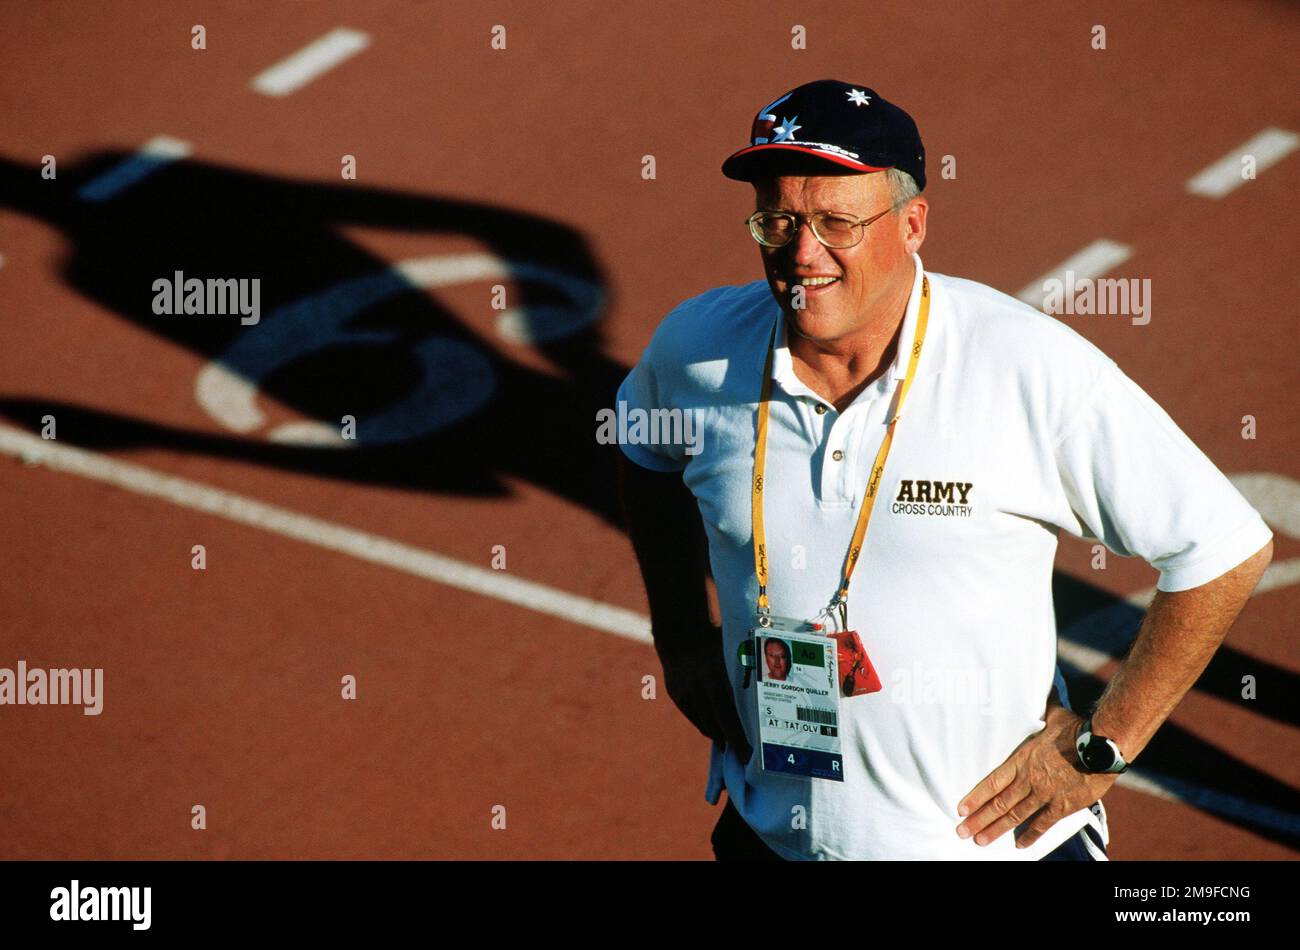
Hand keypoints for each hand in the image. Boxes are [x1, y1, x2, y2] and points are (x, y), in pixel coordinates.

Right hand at [655, 622, 752, 763]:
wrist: (679, 633)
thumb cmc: (715, 640)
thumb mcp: (733, 652)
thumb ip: (746, 671)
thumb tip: (774, 685)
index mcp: (718, 678)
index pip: (731, 716)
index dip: (740, 738)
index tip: (750, 755)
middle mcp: (701, 689)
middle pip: (719, 725)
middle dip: (733, 743)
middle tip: (745, 758)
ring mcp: (687, 694)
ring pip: (707, 725)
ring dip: (721, 735)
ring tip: (734, 744)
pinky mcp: (678, 697)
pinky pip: (696, 719)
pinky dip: (708, 725)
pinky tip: (718, 729)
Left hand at [955, 704, 1117, 848]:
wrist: (1103, 746)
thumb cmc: (1078, 728)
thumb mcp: (1054, 714)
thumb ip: (1043, 707)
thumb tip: (1044, 686)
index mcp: (1022, 759)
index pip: (992, 781)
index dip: (975, 796)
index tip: (960, 808)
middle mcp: (1029, 779)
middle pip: (998, 803)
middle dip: (978, 819)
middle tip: (961, 832)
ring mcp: (1045, 794)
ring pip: (1015, 815)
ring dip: (996, 829)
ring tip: (979, 841)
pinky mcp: (1063, 805)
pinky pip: (1043, 823)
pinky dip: (1031, 835)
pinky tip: (1019, 846)